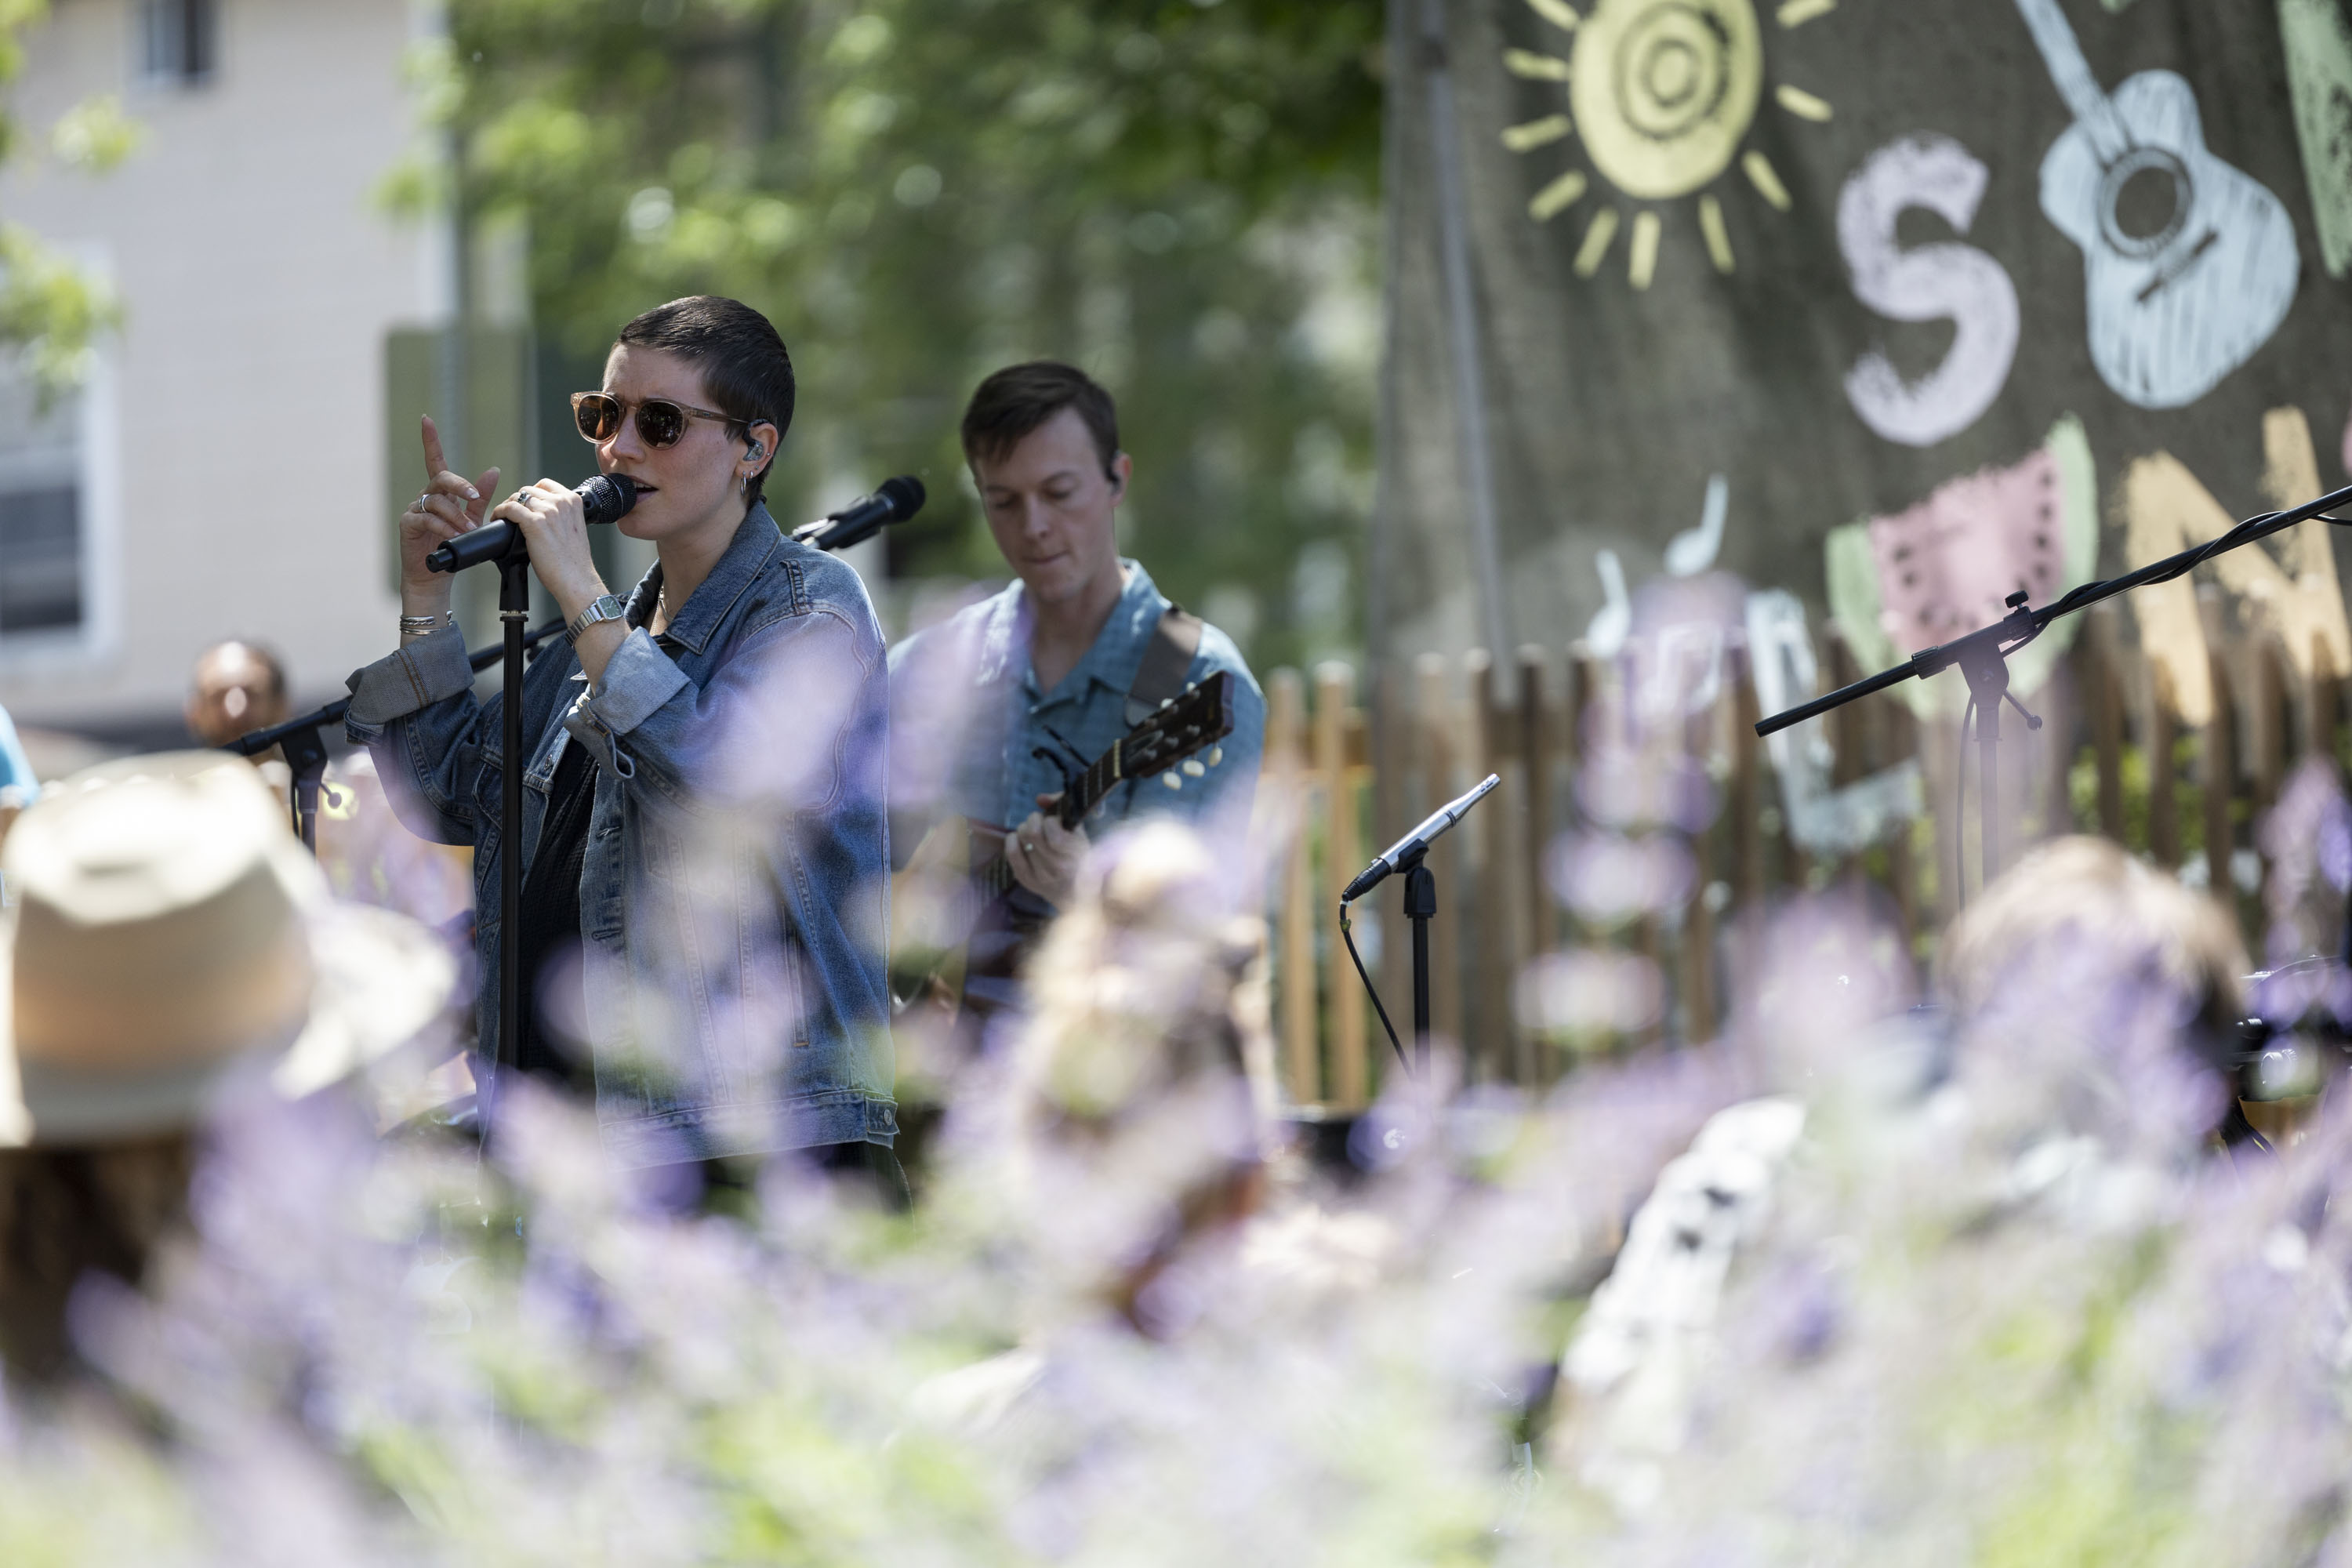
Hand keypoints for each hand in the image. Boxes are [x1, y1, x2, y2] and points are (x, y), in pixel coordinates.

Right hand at [398, 415, 498, 605]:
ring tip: (469, 528)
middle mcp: (426, 496)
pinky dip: (444, 527)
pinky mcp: (408, 524)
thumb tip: (493, 469)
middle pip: (441, 478)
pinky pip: (428, 519)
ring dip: (457, 515)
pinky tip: (454, 535)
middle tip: (475, 497)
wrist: (435, 575)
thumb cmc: (453, 545)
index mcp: (441, 492)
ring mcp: (415, 509)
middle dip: (460, 485)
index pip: (436, 461)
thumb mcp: (472, 519)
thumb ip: (480, 496)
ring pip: (438, 501)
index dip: (431, 440)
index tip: (426, 419)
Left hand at [493, 480, 606, 622]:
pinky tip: (498, 519)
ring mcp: (548, 512)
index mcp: (573, 501)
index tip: (526, 504)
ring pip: (517, 497)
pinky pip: (509, 509)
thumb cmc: (574, 561)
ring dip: (507, 506)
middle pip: (529, 490)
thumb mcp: (574, 528)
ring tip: (504, 518)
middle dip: (518, 501)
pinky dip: (500, 512)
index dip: (532, 493)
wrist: (576, 579)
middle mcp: (561, 502)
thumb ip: (561, 515)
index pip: (545, 484)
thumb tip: (542, 512)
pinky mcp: (535, 523)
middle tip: (513, 514)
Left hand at [1005, 794, 1088, 909]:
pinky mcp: (1027, 880)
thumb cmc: (1078, 856)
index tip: (1056, 821)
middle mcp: (1058, 867)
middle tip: (1040, 823)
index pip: (1053, 830)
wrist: (1077, 893)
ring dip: (1024, 829)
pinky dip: (1012, 840)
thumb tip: (1040, 799)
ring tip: (1033, 834)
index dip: (1051, 819)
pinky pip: (1011, 853)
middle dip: (1034, 820)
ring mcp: (1041, 876)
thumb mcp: (1079, 831)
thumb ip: (1063, 807)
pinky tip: (1019, 839)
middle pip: (1032, 832)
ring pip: (1021, 839)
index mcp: (1076, 854)